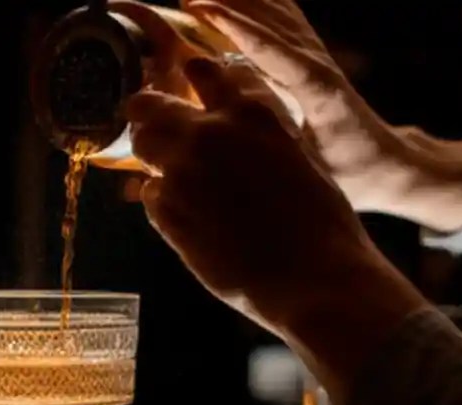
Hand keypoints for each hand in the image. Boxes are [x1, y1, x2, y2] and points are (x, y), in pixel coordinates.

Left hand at [127, 57, 428, 403]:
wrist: (312, 278)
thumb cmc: (320, 222)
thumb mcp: (298, 156)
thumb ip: (261, 133)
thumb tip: (235, 126)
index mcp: (250, 111)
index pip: (202, 70)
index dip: (191, 78)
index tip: (187, 88)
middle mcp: (209, 134)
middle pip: (149, 104)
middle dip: (149, 114)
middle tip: (153, 125)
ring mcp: (182, 173)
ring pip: (141, 147)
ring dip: (153, 156)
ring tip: (170, 172)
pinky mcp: (168, 214)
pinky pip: (150, 194)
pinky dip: (163, 200)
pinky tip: (187, 215)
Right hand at [183, 0, 461, 231]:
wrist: (385, 162)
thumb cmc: (348, 174)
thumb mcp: (309, 171)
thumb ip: (269, 155)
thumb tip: (230, 139)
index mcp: (317, 88)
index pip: (268, 46)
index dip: (231, 24)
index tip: (196, 8)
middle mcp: (318, 61)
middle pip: (269, 17)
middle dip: (226, 1)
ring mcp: (318, 54)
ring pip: (276, 9)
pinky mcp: (315, 55)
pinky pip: (284, 16)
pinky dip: (257, 3)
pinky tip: (234, 0)